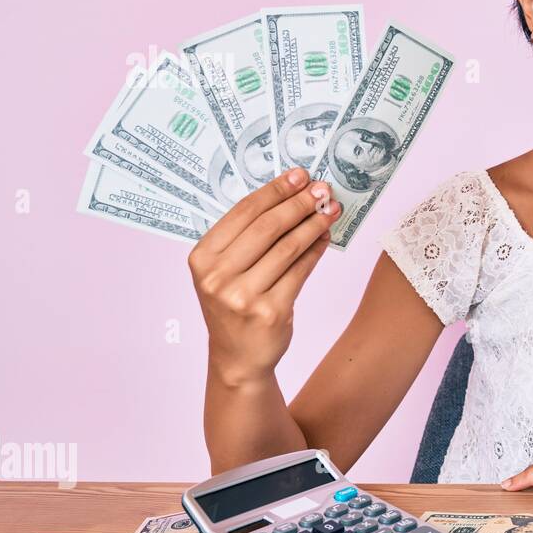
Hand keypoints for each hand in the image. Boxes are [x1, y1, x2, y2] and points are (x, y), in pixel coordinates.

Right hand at [188, 166, 342, 383]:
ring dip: (314, 224)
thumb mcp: (224, 271)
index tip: (299, 175)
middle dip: (299, 203)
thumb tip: (291, 196)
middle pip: (267, 227)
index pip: (243, 213)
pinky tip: (326, 237)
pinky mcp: (270, 312)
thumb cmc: (234, 305)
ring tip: (331, 209)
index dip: (275, 190)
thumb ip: (247, 238)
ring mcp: (243, 297)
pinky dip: (316, 250)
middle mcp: (217, 277)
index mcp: (201, 259)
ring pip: (288, 248)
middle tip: (322, 189)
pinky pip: (301, 271)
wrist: (237, 357)